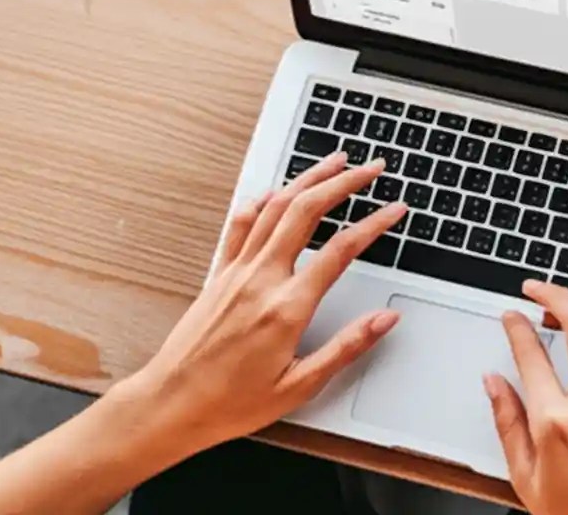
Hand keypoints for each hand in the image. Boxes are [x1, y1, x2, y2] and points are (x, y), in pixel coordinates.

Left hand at [124, 153, 405, 452]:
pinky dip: (263, 200)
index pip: (342, 250)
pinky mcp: (219, 273)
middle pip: (307, 211)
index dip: (375, 223)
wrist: (171, 404)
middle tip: (371, 168)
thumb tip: (385, 320)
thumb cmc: (232, 402)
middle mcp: (260, 279)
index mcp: (286, 307)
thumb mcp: (301, 385)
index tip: (396, 209)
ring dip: (307, 178)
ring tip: (334, 162)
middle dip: (344, 182)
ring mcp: (236, 271)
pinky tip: (276, 191)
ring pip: (275, 207)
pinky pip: (241, 223)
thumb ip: (347, 347)